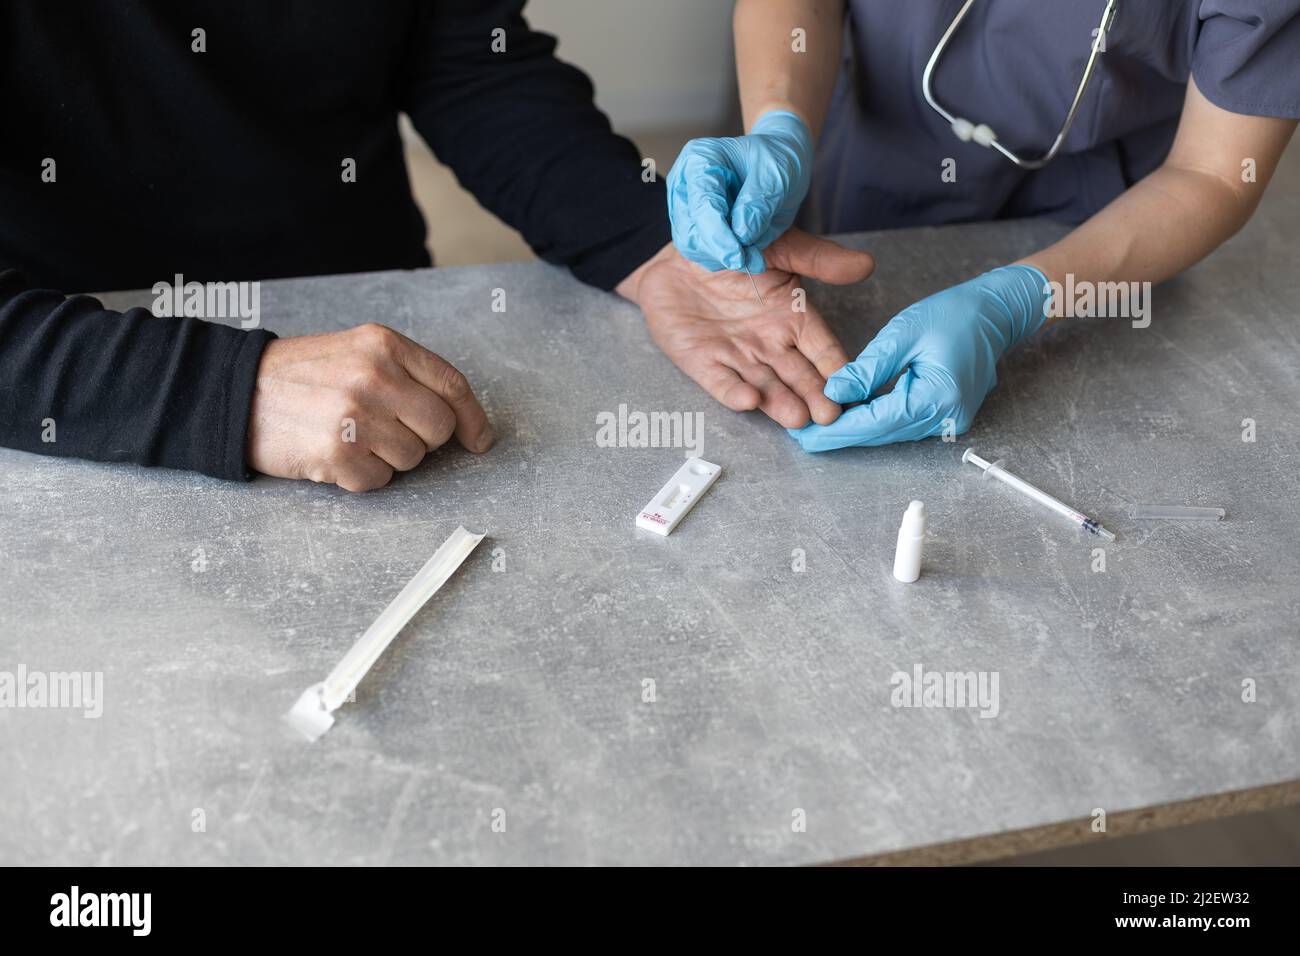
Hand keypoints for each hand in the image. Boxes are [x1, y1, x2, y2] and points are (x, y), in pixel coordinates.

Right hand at [246, 323, 493, 490]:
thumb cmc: (302, 376)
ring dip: (388, 458)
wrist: (234, 391)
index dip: (472, 418)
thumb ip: (407, 375)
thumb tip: (463, 422)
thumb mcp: (356, 351)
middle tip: (385, 432)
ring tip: (352, 438)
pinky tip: (335, 455)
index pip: (452, 385)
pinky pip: (379, 481)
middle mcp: (374, 376)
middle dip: (421, 439)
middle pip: (439, 428)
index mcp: (384, 345)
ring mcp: (356, 416)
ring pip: (412, 459)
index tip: (480, 440)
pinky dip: (361, 477)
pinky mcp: (338, 453)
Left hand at [623, 229, 874, 428]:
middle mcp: (769, 343)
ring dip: (779, 403)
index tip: (854, 388)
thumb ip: (820, 260)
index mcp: (793, 317)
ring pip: (763, 384)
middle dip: (814, 396)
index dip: (837, 368)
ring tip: (797, 418)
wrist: (680, 245)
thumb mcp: (782, 247)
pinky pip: (719, 380)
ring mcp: (736, 354)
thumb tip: (866, 264)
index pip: (821, 348)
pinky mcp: (701, 360)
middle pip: (797, 375)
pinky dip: (733, 392)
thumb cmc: (735, 245)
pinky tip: (748, 401)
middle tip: (829, 416)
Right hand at [667, 110, 813, 272]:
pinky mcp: (693, 226)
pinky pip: (702, 254)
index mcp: (699, 160)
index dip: (719, 237)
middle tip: (754, 258)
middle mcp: (684, 183)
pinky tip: (747, 251)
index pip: (702, 206)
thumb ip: (759, 204)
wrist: (777, 163)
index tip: (739, 257)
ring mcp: (686, 206)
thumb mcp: (778, 174)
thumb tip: (741, 235)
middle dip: (721, 251)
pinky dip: (725, 258)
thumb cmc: (776, 158)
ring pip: (693, 248)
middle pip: (689, 233)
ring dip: (723, 257)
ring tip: (754, 252)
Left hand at [789, 265, 1048, 449]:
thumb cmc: (956, 314)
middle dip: (841, 434)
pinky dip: (876, 419)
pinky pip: (903, 422)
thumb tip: (834, 394)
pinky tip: (851, 413)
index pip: (875, 422)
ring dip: (857, 428)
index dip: (837, 430)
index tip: (806, 436)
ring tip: (820, 426)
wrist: (995, 312)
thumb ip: (867, 369)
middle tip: (803, 436)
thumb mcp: (902, 334)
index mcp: (937, 398)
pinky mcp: (945, 415)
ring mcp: (948, 421)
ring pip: (890, 431)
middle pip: (881, 433)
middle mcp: (945, 418)